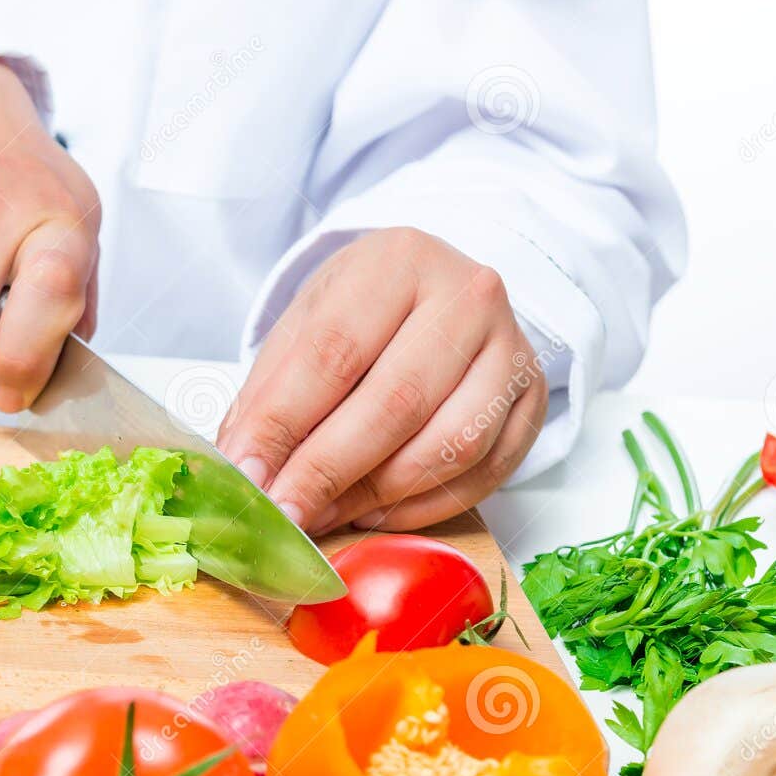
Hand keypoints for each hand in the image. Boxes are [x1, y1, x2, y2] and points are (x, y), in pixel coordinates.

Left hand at [216, 228, 546, 532]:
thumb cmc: (361, 313)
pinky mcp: (532, 398)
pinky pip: (482, 473)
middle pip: (395, 404)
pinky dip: (421, 507)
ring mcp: (511, 347)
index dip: (284, 424)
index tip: (248, 477)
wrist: (436, 293)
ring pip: (448, 445)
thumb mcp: (303, 328)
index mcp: (397, 260)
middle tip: (283, 515)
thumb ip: (270, 395)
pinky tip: (374, 512)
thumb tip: (243, 469)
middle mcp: (467, 296)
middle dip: (327, 472)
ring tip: (323, 513)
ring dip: (376, 495)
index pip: (333, 354)